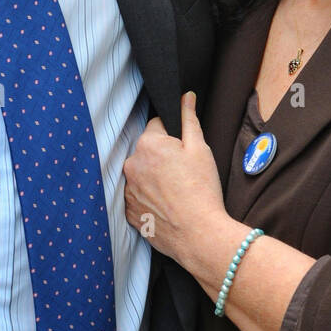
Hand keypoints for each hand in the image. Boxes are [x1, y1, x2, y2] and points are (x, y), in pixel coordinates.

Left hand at [124, 91, 227, 264]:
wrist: (199, 234)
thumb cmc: (202, 190)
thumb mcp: (200, 148)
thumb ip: (188, 118)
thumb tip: (185, 96)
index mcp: (148, 144)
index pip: (157, 127)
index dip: (174, 137)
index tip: (185, 153)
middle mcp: (131, 165)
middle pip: (147, 152)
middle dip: (162, 158)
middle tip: (183, 174)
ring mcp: (128, 190)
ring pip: (142, 174)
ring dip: (154, 178)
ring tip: (176, 193)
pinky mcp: (129, 212)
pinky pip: (138, 197)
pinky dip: (149, 199)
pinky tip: (168, 206)